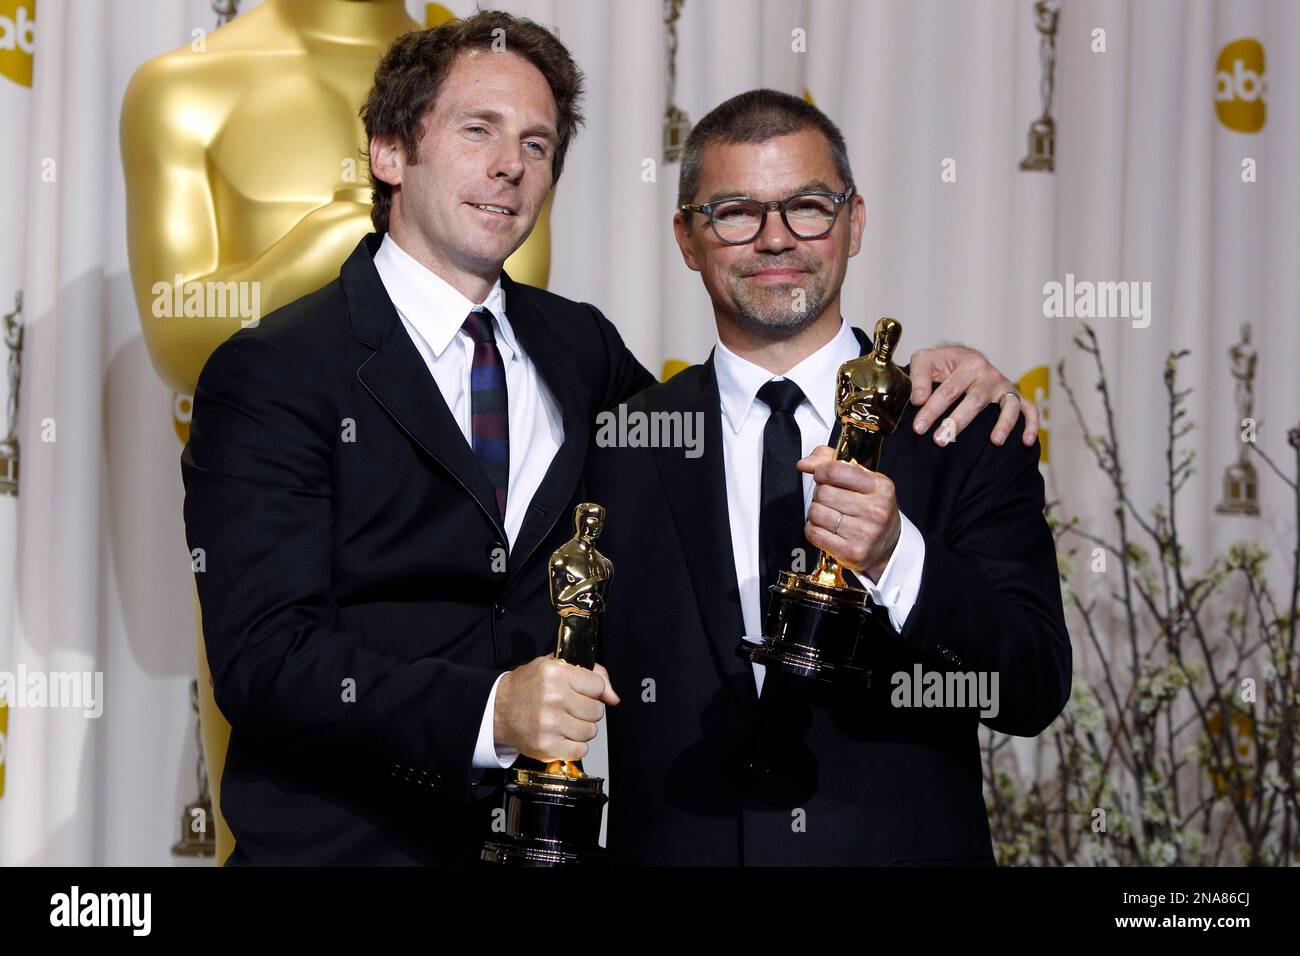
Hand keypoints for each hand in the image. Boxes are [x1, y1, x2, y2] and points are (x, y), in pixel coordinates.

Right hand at [493, 656, 619, 761]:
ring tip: (564, 722)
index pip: (598, 686)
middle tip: (571, 709)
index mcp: (556, 673)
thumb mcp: (555, 666)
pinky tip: (561, 736)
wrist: (497, 709)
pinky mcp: (547, 747)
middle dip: (587, 711)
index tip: (580, 692)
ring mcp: (550, 724)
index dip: (592, 691)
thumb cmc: (528, 686)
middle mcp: (553, 697)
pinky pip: (580, 750)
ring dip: (581, 729)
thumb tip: (614, 698)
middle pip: (597, 711)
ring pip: (590, 731)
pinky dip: (574, 746)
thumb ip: (591, 675)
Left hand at [798, 446, 899, 582]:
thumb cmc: (871, 508)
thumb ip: (830, 461)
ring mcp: (865, 533)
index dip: (821, 472)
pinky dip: (814, 530)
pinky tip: (827, 529)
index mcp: (880, 487)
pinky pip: (814, 533)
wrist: (888, 545)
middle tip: (832, 500)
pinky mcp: (852, 552)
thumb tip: (804, 464)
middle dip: (821, 494)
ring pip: (816, 513)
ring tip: (831, 515)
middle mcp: (876, 510)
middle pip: (823, 492)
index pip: (835, 471)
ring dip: (817, 513)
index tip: (823, 476)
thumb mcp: (861, 478)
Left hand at [906, 343, 1039, 447]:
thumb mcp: (924, 361)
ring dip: (1004, 424)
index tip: (919, 428)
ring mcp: (1004, 386)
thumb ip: (919, 377)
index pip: (949, 390)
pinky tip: (1027, 441)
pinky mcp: (1014, 396)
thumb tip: (918, 400)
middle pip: (975, 400)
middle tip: (941, 440)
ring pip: (1007, 406)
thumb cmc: (941, 363)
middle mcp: (989, 373)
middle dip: (957, 422)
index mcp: (968, 363)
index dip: (932, 410)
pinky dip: (1031, 424)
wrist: (962, 358)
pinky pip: (1029, 410)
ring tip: (996, 441)